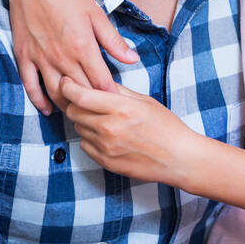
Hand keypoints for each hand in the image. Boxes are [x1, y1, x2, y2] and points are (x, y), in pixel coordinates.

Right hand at [6, 0, 137, 116]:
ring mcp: (41, 59)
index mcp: (83, 48)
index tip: (118, 103)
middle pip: (81, 92)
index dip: (111, 96)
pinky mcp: (24, 56)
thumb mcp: (96, 14)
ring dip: (68, 106)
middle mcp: (62, 58)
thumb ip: (113, 41)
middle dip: (93, 104)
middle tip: (102, 114)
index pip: (101, 83)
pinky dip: (39, 100)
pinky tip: (48, 110)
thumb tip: (133, 59)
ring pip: (56, 93)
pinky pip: (30, 86)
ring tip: (80, 113)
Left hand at [57, 77, 194, 186]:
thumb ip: (119, 92)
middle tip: (84, 100)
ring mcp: (106, 147)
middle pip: (73, 112)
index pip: (80, 96)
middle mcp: (110, 128)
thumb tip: (98, 83)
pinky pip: (84, 145)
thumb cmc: (167, 128)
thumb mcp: (145, 102)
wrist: (179, 158)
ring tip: (102, 119)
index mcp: (121, 108)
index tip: (66, 82)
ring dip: (84, 121)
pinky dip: (90, 138)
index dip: (68, 87)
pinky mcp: (105, 162)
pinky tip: (107, 135)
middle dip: (74, 103)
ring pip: (78, 128)